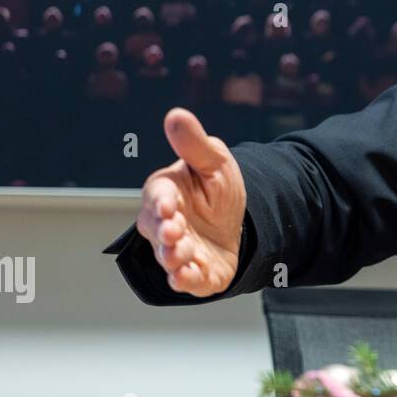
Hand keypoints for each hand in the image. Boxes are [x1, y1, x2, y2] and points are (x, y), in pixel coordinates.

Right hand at [136, 107, 246, 297]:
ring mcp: (180, 250)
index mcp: (167, 194)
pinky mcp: (196, 272)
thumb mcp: (214, 162)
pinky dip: (186, 281)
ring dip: (173, 258)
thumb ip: (194, 144)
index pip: (158, 196)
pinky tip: (188, 277)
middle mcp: (166, 225)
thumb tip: (176, 115)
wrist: (240, 222)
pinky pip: (187, 280)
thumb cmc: (216, 189)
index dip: (161, 201)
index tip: (168, 204)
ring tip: (182, 255)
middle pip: (157, 230)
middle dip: (165, 232)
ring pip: (168, 257)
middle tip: (174, 231)